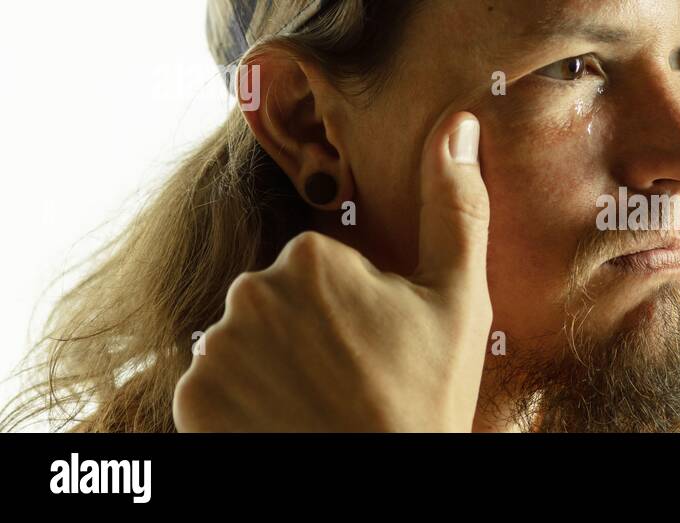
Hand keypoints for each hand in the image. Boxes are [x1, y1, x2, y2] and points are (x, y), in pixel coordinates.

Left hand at [173, 112, 491, 431]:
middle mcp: (248, 291)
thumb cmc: (425, 398)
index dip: (357, 309)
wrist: (381, 489)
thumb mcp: (460, 301)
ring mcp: (214, 349)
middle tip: (355, 379)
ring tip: (321, 405)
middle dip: (311, 335)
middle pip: (281, 303)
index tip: (381, 347)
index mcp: (311, 257)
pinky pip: (216, 387)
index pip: (323, 269)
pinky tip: (285, 422)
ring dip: (276, 368)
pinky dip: (244, 405)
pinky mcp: (191, 401)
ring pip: (248, 343)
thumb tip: (458, 124)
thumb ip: (456, 208)